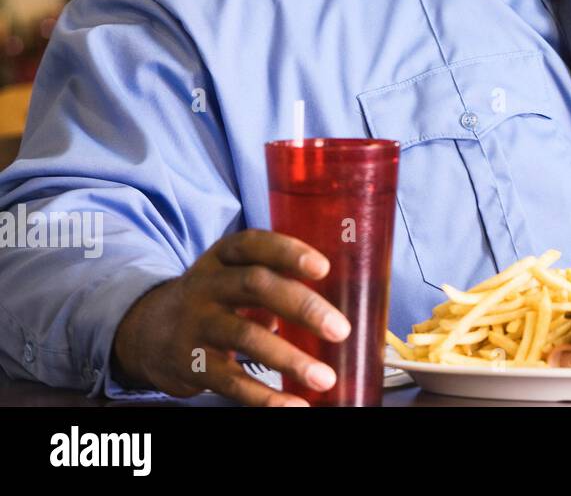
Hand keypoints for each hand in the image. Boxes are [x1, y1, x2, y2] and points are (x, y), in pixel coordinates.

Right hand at [109, 229, 350, 405]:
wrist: (146, 331)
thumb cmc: (215, 298)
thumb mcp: (233, 274)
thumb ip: (275, 277)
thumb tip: (346, 299)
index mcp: (223, 257)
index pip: (254, 244)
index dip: (288, 252)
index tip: (323, 267)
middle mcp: (207, 285)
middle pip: (256, 285)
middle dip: (302, 306)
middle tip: (340, 329)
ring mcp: (196, 323)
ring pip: (246, 336)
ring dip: (290, 359)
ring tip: (325, 377)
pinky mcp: (190, 363)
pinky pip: (230, 380)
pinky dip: (264, 396)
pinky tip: (294, 405)